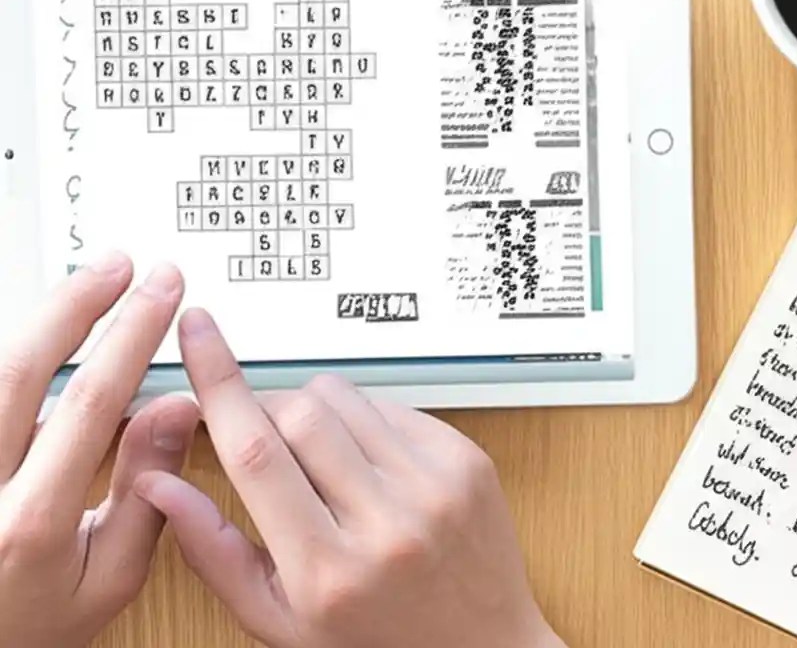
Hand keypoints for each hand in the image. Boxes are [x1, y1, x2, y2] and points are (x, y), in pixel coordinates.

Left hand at [0, 254, 199, 646]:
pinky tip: (38, 337)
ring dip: (37, 321)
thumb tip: (175, 411)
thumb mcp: (109, 581)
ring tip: (84, 287)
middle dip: (77, 306)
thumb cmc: (30, 629)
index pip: (91, 403)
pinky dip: (8, 359)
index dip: (131, 337)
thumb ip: (146, 495)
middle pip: (20, 370)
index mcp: (31, 522)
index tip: (162, 295)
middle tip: (118, 267)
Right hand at [137, 309, 564, 647]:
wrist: (482, 647)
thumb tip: (158, 484)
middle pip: (301, 414)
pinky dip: (364, 419)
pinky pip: (393, 405)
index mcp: (328, 570)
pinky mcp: (466, 462)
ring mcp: (435, 488)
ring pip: (348, 399)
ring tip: (321, 460)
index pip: (257, 452)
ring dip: (315, 411)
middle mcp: (387, 524)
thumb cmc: (377, 641)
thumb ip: (213, 550)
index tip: (199, 335)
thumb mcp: (279, 620)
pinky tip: (366, 462)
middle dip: (266, 406)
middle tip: (260, 431)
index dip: (219, 383)